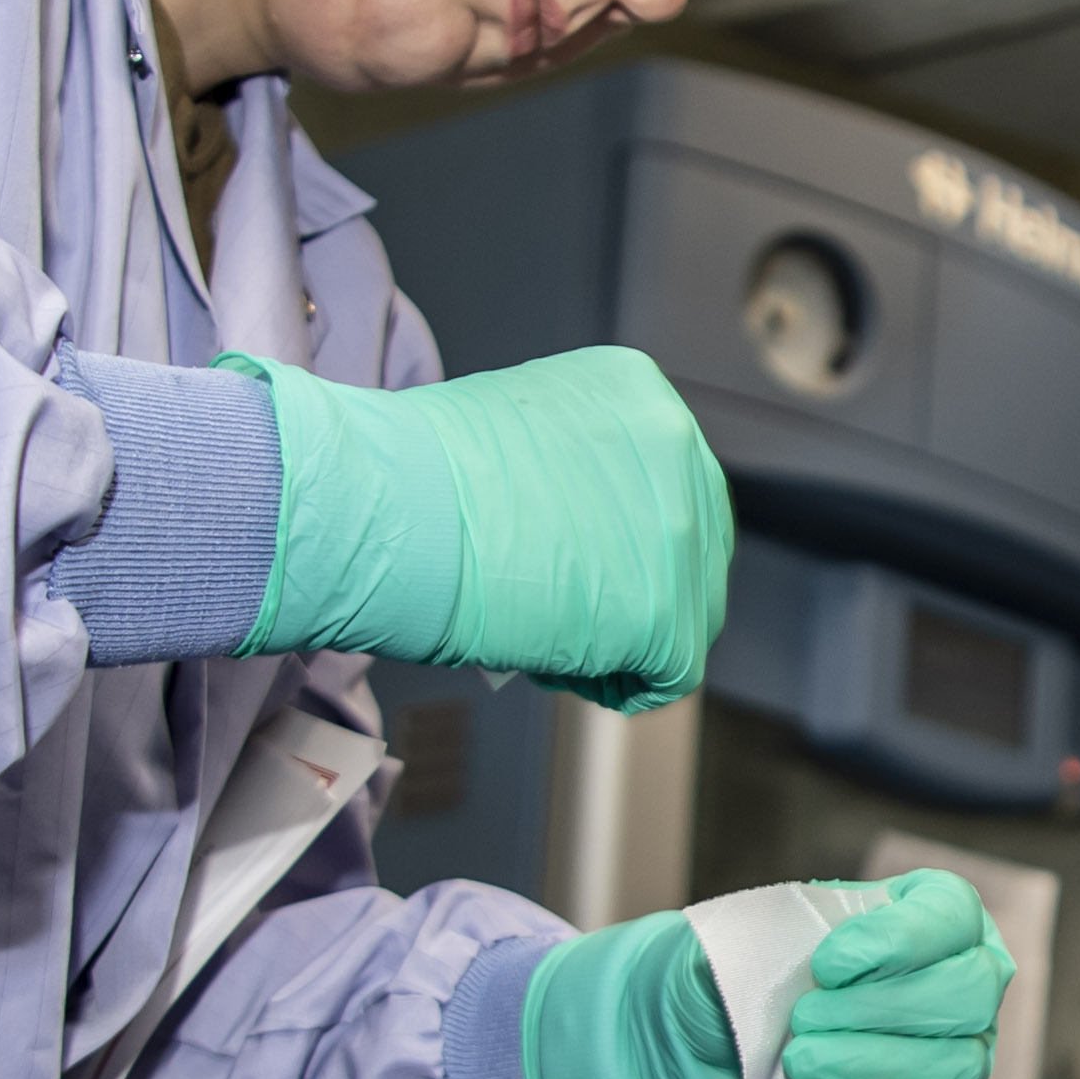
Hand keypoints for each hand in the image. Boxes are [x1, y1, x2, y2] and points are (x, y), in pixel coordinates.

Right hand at [237, 345, 729, 710]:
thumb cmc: (413, 476)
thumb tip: (581, 523)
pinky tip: (560, 667)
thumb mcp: (516, 434)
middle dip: (633, 592)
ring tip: (552, 640)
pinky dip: (619, 684)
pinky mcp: (668, 612)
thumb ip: (573, 469)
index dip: (621, 542)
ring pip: (690, 613)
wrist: (386, 507)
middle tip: (568, 614)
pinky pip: (670, 672)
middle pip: (692, 549)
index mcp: (638, 394)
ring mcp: (679, 530)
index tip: (572, 564)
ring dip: (625, 639)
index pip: (667, 487)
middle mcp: (677, 447)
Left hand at [525, 871, 1013, 1078]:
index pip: (950, 914)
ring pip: (960, 1064)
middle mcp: (956, 988)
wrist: (696, 1059)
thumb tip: (818, 972)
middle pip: (970, 993)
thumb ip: (783, 933)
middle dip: (882, 1008)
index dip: (900, 939)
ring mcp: (952, 1061)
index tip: (826, 966)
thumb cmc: (736, 983)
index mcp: (923, 918)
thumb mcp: (748, 936)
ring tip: (802, 1066)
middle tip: (802, 1020)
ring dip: (879, 1066)